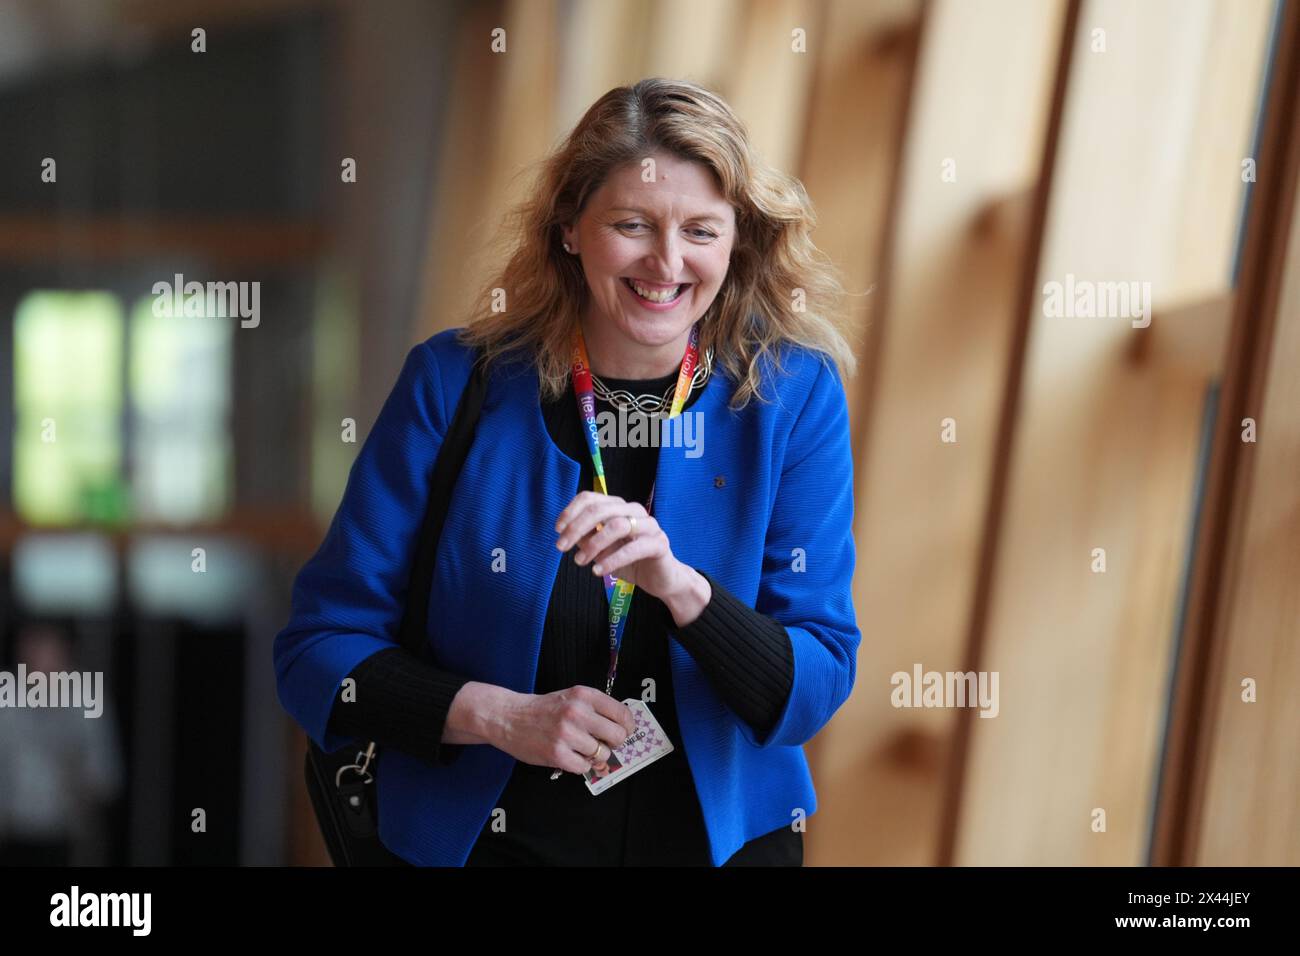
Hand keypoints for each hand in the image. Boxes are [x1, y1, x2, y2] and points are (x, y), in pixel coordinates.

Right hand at [489, 685, 636, 776]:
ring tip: (580, 749)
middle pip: (618, 736)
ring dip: (594, 756)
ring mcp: (567, 734)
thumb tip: (621, 728)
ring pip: (602, 754)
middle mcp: (578, 712)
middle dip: (613, 743)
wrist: (508, 717)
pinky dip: (579, 765)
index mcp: (584, 695)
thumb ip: (595, 709)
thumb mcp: (571, 698)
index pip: (622, 714)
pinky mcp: (557, 754)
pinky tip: (569, 756)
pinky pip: (583, 767)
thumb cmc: (542, 709)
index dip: (627, 727)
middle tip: (602, 743)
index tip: (625, 732)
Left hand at [554, 491, 686, 602]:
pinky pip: (632, 549)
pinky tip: (598, 571)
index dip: (570, 511)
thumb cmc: (630, 561)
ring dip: (593, 544)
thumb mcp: (601, 549)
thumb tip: (566, 533)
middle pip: (600, 509)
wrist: (660, 579)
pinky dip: (611, 560)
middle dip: (576, 528)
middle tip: (561, 547)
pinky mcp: (659, 543)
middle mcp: (634, 510)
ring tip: (580, 561)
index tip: (557, 530)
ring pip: (617, 525)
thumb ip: (586, 538)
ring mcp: (649, 525)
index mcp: (619, 507)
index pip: (590, 498)